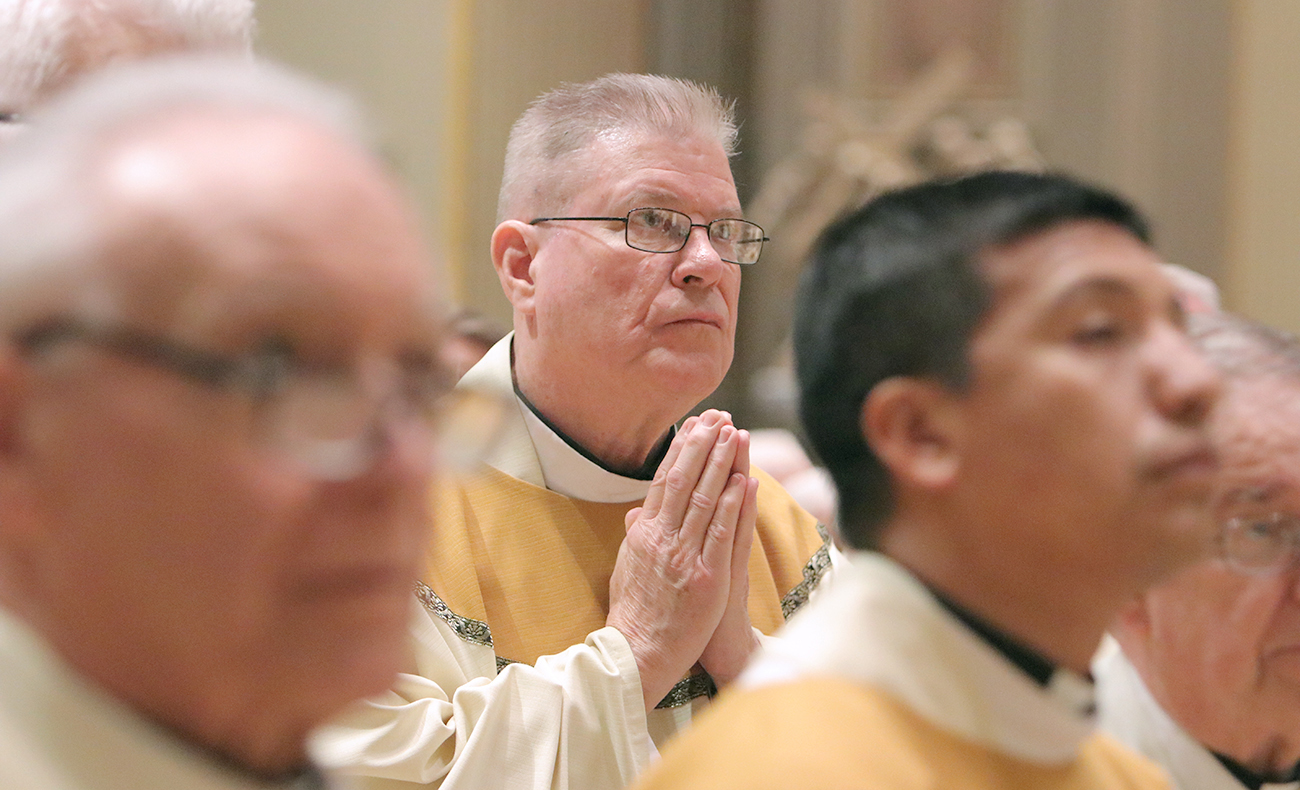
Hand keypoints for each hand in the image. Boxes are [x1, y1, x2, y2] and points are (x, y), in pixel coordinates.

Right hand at [607, 410, 749, 709]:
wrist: (638, 655)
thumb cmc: (634, 615)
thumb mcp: (626, 570)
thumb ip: (634, 540)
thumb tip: (636, 515)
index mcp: (643, 534)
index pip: (663, 481)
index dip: (681, 450)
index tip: (694, 424)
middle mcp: (662, 539)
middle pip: (684, 481)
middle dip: (703, 445)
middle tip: (719, 416)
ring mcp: (684, 557)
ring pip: (705, 500)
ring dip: (721, 464)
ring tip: (735, 434)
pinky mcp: (708, 577)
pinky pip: (722, 534)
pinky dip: (732, 505)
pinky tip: (743, 481)